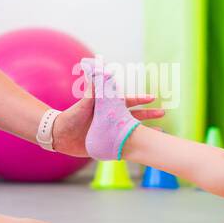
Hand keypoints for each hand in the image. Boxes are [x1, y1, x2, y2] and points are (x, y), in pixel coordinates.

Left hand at [51, 62, 165, 157]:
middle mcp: (111, 119)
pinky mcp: (107, 143)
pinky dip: (134, 146)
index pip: (127, 102)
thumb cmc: (70, 118)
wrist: (60, 136)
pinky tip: (144, 149)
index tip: (152, 98)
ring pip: (132, 130)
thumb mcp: (82, 105)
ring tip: (159, 133)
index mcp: (107, 108)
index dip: (139, 100)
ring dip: (145, 131)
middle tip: (163, 113)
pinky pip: (124, 144)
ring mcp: (110, 131)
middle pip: (134, 116)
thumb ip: (91, 92)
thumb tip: (94, 74)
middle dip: (148, 114)